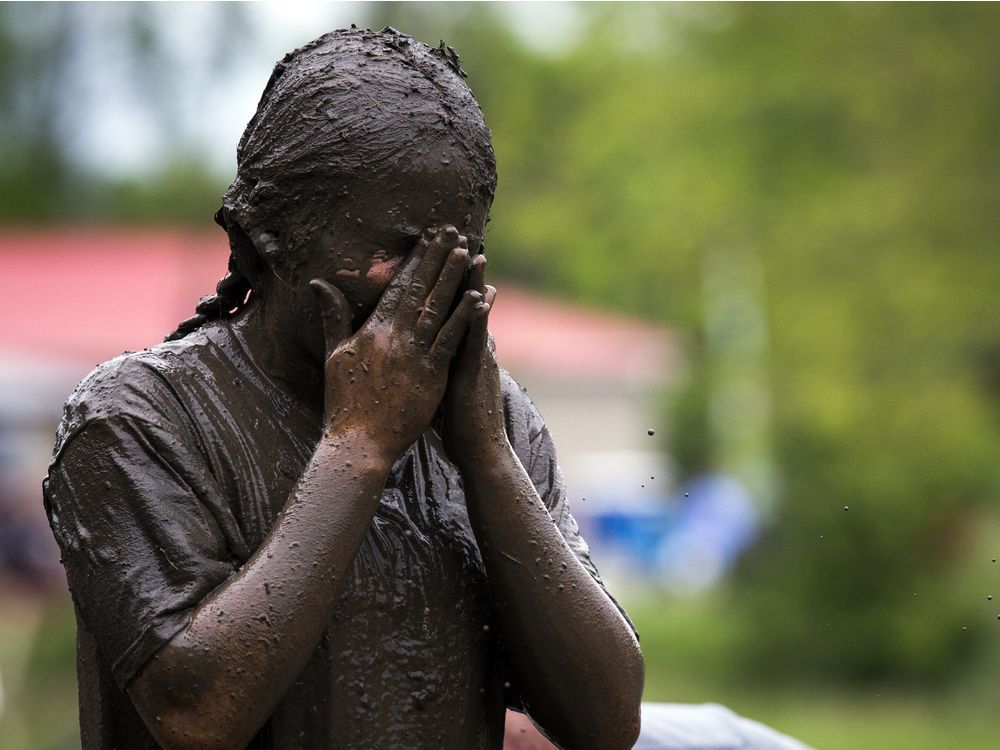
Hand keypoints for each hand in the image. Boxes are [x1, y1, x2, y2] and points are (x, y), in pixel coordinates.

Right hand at [310, 226, 482, 461]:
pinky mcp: (431, 376)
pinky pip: (451, 341)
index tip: (428, 237)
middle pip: (420, 290)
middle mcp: (395, 337)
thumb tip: (319, 282)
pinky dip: (465, 318)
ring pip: (438, 309)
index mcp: (373, 330)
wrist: (357, 443)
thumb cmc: (343, 401)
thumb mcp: (334, 354)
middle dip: (437, 258)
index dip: (415, 260)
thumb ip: (334, 316)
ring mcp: (414, 356)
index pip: (398, 286)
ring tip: (467, 252)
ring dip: (453, 279)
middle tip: (454, 231)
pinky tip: (479, 298)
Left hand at [442, 252, 504, 468]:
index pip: (447, 307)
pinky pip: (477, 341)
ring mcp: (474, 357)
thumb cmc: (458, 423)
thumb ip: (436, 359)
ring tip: (474, 254)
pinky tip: (481, 298)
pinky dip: (479, 319)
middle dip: (457, 269)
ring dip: (474, 284)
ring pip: (472, 315)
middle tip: (456, 239)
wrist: (478, 451)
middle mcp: (467, 346)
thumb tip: (423, 347)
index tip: (435, 253)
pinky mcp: (476, 373)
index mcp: (454, 347)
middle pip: (460, 302)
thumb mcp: (443, 384)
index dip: (442, 280)